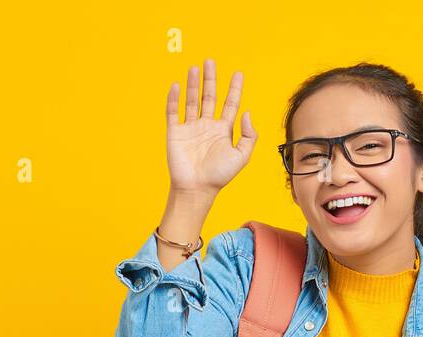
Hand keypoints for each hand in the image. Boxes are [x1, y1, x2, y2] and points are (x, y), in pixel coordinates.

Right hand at [165, 59, 256, 198]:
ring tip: (195, 68)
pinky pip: (173, 112)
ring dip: (193, 84)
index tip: (238, 74)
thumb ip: (249, 135)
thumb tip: (247, 113)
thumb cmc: (220, 176)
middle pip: (209, 97)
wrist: (197, 189)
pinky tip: (177, 86)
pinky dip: (174, 99)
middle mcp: (207, 126)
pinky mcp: (175, 132)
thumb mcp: (242, 156)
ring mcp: (190, 128)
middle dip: (211, 79)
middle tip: (211, 62)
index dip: (234, 89)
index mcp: (223, 130)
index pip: (230, 104)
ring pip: (192, 100)